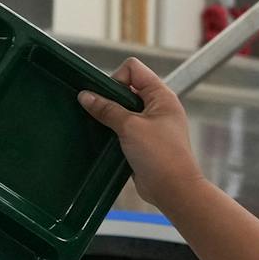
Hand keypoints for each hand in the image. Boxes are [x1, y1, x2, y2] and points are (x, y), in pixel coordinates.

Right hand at [76, 57, 204, 213]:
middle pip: (126, 88)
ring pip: (123, 109)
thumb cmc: (161, 156)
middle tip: (100, 113)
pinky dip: (112, 130)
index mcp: (161, 96)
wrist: (173, 189)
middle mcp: (157, 107)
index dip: (116, 78)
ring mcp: (151, 124)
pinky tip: (104, 139)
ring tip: (101, 127)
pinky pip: (123, 127)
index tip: (107, 97)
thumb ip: (107, 109)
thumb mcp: (130, 127)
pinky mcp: (143, 141)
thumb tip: (85, 96)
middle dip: (109, 98)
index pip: (133, 70)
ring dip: (109, 116)